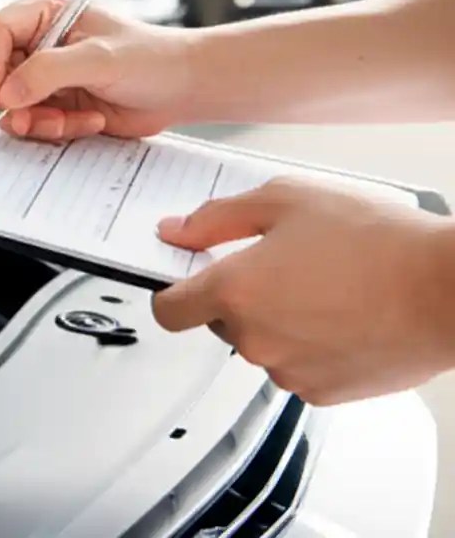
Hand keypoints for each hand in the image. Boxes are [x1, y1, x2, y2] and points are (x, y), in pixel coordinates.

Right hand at [0, 0, 195, 140]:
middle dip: (12, 102)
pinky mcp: (52, 103)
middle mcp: (37, 42)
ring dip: (36, 120)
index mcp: (44, 13)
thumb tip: (6, 95)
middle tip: (31, 120)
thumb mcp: (99, 59)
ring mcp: (43, 76)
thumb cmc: (150, 59)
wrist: (180, 88)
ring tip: (71, 121)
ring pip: (9, 104)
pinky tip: (88, 120)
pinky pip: (32, 123)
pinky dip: (54, 129)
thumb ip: (49, 72)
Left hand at [152, 177, 454, 405]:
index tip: (188, 280)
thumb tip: (175, 232)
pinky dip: (311, 347)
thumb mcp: (286, 200)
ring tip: (327, 289)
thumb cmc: (378, 241)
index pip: (167, 309)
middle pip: (219, 323)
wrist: (448, 291)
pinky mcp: (320, 393)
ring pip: (261, 345)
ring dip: (279, 322)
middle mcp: (253, 338)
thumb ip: (218, 217)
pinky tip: (344, 318)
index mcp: (234, 290)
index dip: (173, 292)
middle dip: (240, 297)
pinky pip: (297, 368)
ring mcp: (286, 370)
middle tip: (286, 266)